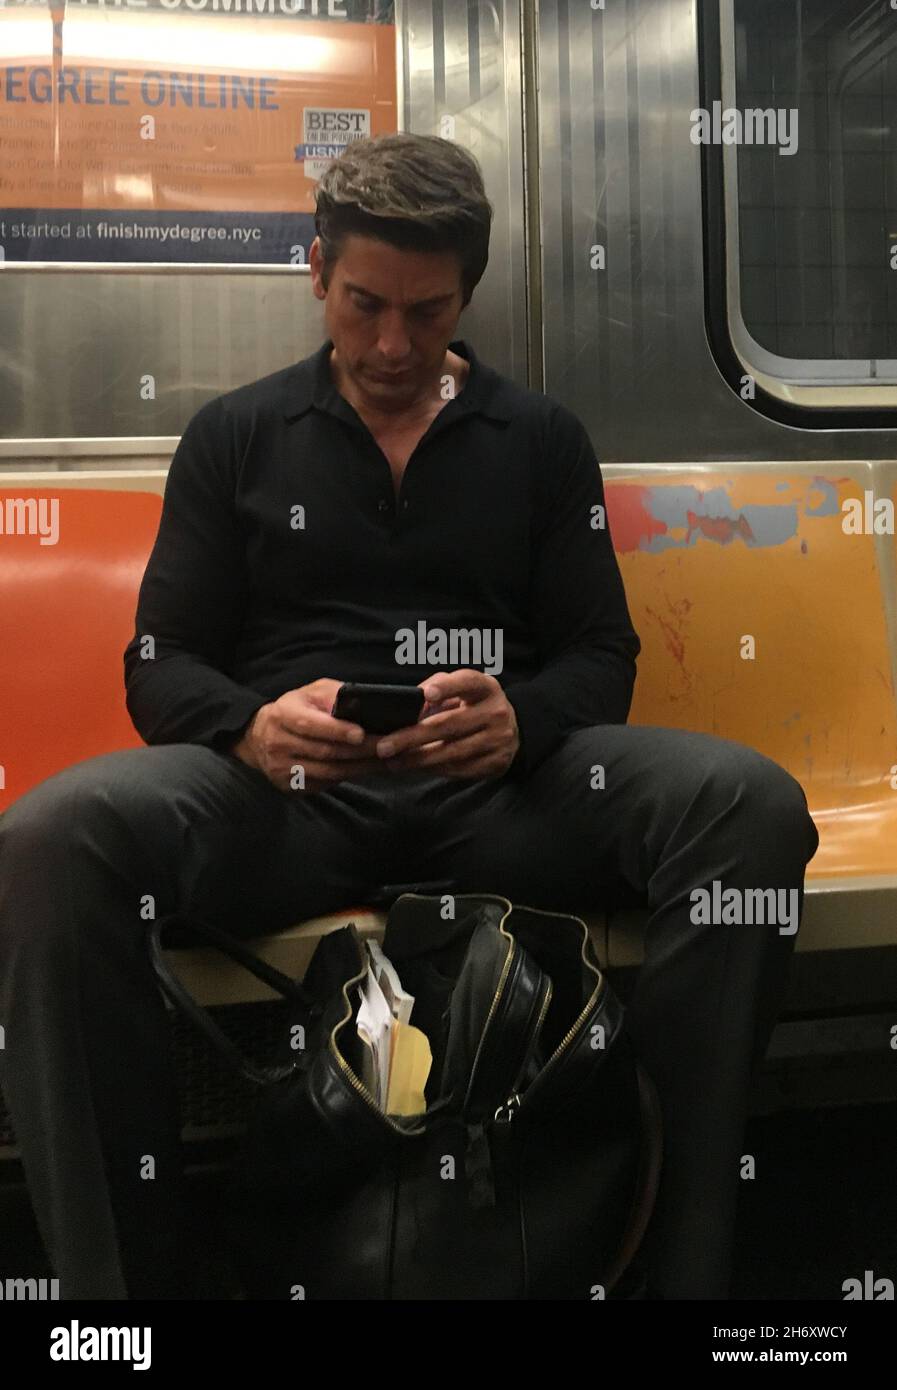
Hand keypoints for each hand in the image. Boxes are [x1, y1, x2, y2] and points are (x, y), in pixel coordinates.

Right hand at [230, 679, 382, 793]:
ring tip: (385, 761)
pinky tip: (366, 770)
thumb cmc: (295, 710)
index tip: (361, 733)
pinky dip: (348, 777)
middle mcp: (278, 743)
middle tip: (388, 748)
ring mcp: (282, 768)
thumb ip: (334, 695)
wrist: (258, 737)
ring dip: (360, 767)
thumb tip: (363, 703)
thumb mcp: (310, 693)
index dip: (337, 730)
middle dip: (360, 751)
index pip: (311, 724)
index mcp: (282, 715)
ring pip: (328, 771)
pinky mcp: (289, 786)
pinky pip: (324, 783)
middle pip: (325, 751)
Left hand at [374, 670, 519, 779]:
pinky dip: (434, 770)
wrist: (511, 730)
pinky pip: (459, 769)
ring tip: (392, 762)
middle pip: (450, 725)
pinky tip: (414, 769)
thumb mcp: (462, 689)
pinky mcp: (496, 763)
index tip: (427, 694)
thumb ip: (437, 687)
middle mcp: (496, 712)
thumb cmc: (473, 705)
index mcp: (485, 688)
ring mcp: (498, 740)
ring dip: (418, 759)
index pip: (467, 682)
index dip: (448, 687)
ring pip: (452, 752)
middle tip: (384, 746)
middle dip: (412, 737)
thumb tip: (410, 705)